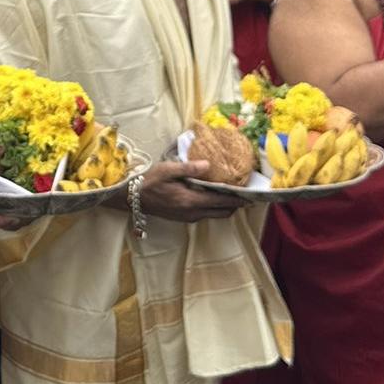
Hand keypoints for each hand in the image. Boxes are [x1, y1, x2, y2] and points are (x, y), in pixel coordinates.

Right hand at [133, 160, 248, 222]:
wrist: (132, 198)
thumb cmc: (149, 182)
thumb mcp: (167, 170)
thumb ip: (189, 168)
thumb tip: (208, 165)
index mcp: (191, 201)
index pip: (221, 201)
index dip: (238, 199)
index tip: (251, 195)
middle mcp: (193, 213)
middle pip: (223, 212)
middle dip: (236, 204)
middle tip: (245, 193)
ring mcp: (188, 217)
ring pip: (215, 214)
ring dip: (225, 206)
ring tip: (232, 192)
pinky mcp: (184, 218)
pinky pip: (206, 214)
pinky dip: (214, 206)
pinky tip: (212, 195)